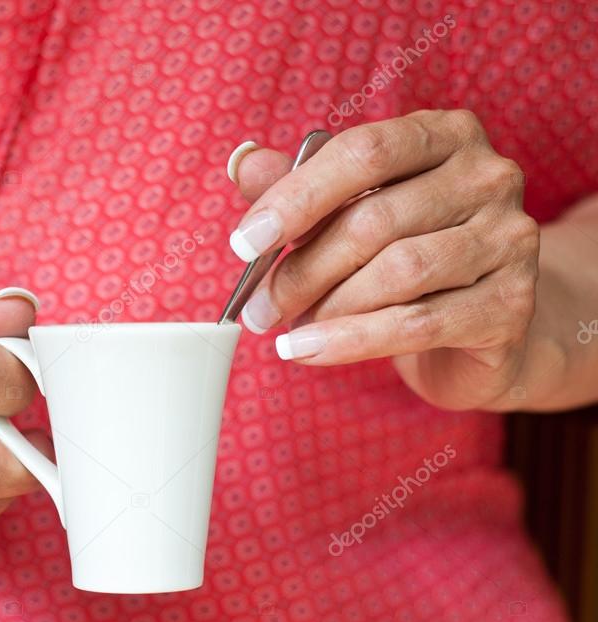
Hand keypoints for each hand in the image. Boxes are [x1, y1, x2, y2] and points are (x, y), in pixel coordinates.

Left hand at [227, 110, 539, 409]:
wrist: (483, 324)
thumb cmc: (407, 255)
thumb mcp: (352, 212)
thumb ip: (302, 188)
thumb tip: (243, 164)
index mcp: (445, 135)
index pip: (363, 152)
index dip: (296, 197)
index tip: (245, 243)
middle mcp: (489, 177)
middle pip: (374, 219)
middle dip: (302, 269)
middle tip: (258, 307)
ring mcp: (510, 239)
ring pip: (397, 271)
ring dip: (327, 306)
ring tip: (290, 328)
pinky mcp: (512, 303)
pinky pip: (416, 323)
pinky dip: (350, 340)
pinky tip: (308, 350)